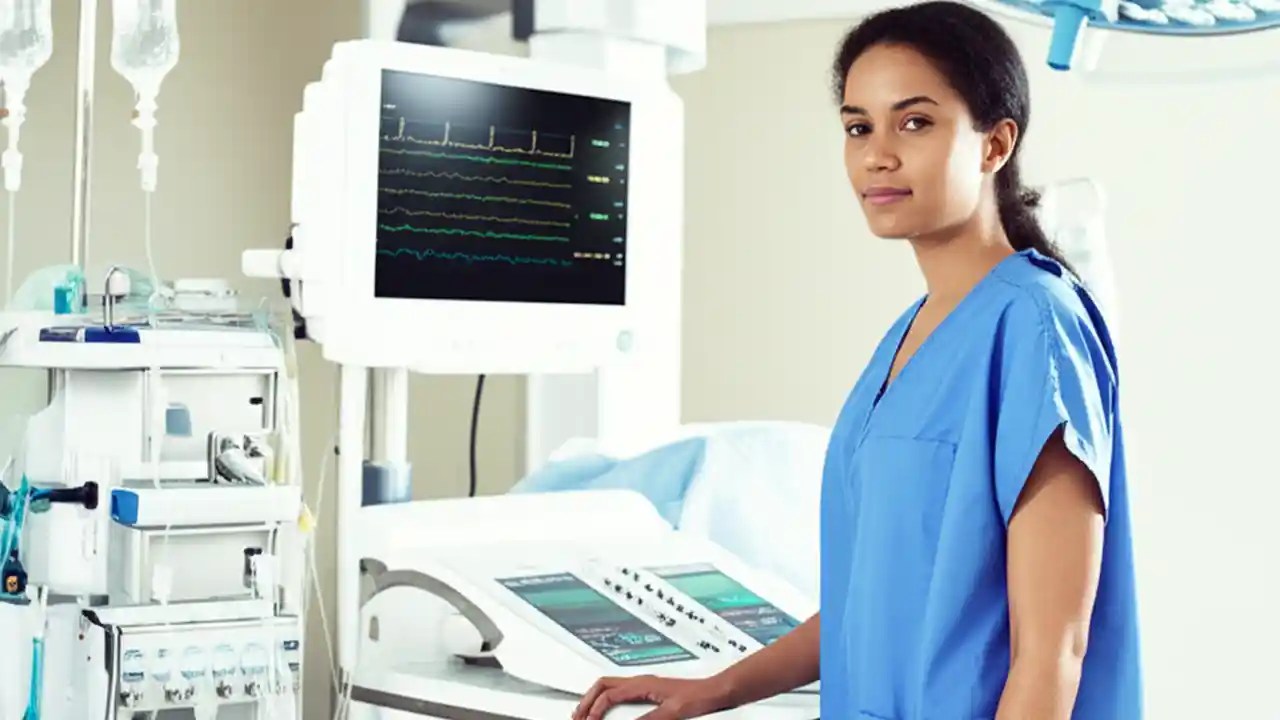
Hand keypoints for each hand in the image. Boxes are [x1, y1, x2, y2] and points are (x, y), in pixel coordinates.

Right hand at [573, 675, 733, 719]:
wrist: (714, 692)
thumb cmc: (697, 697)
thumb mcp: (672, 713)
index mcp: (642, 684)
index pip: (608, 694)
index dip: (595, 710)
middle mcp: (640, 682)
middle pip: (603, 686)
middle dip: (586, 701)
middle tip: (576, 717)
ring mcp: (644, 686)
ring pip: (610, 687)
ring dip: (594, 699)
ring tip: (584, 714)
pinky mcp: (649, 693)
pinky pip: (620, 693)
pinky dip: (607, 701)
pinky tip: (607, 712)